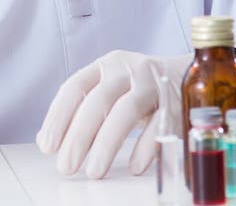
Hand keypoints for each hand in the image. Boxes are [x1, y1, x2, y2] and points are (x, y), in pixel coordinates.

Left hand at [36, 50, 189, 178]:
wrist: (189, 77)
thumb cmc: (140, 89)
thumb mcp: (111, 91)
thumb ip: (82, 111)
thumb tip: (46, 140)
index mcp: (106, 65)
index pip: (75, 86)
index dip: (59, 116)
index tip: (48, 145)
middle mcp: (128, 69)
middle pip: (99, 100)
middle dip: (80, 135)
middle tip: (66, 165)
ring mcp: (154, 83)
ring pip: (127, 110)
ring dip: (107, 143)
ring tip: (93, 171)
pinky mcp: (177, 101)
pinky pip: (160, 124)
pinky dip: (146, 146)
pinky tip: (134, 167)